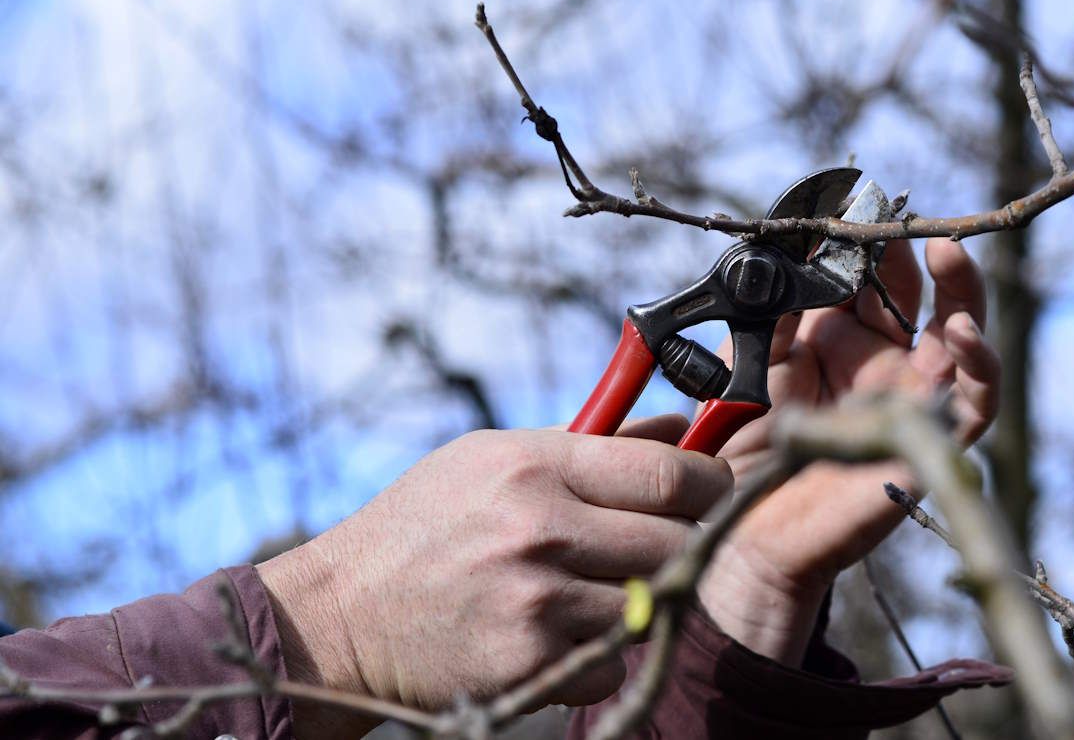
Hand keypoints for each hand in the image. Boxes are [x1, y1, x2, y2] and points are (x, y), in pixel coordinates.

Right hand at [258, 417, 729, 736]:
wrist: (341, 615)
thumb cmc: (426, 524)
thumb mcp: (496, 459)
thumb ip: (594, 444)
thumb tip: (681, 426)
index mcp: (535, 465)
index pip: (670, 474)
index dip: (712, 486)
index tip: (715, 493)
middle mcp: (540, 528)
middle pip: (675, 543)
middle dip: (684, 546)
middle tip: (665, 547)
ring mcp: (535, 600)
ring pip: (652, 605)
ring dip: (642, 602)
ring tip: (597, 588)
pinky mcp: (527, 662)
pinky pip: (611, 662)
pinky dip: (599, 655)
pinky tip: (559, 633)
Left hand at [698, 238, 999, 664]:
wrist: (745, 523)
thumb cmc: (745, 445)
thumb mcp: (749, 361)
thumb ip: (771, 309)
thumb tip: (787, 248)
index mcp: (840, 336)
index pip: (866, 274)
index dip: (864, 239)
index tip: (852, 201)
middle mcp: (883, 360)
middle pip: (918, 294)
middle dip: (910, 252)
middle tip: (894, 219)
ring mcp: (911, 398)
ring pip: (963, 336)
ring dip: (963, 291)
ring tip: (945, 252)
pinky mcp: (931, 440)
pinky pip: (976, 403)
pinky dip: (981, 366)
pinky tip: (962, 334)